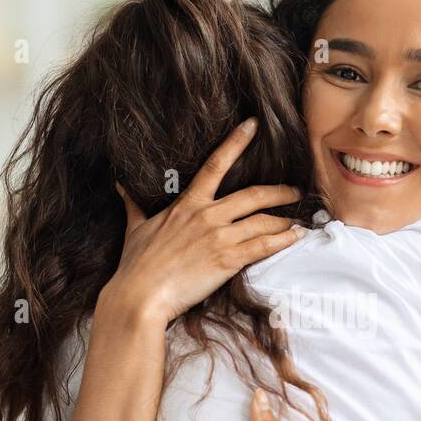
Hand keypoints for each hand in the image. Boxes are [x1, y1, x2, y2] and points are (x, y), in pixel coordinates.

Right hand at [108, 117, 305, 323]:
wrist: (141, 296)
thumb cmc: (136, 265)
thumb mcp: (135, 228)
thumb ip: (134, 204)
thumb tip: (121, 186)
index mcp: (188, 204)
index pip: (215, 164)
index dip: (236, 141)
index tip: (253, 125)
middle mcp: (207, 215)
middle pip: (254, 194)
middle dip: (280, 191)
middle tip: (296, 191)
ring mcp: (219, 237)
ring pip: (264, 220)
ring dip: (286, 220)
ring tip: (300, 221)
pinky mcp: (228, 259)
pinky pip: (264, 245)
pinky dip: (284, 240)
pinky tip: (297, 237)